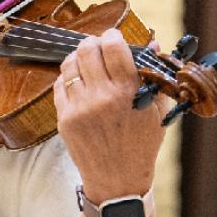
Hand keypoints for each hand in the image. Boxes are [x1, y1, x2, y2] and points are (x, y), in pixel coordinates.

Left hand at [54, 28, 167, 202]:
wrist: (118, 180)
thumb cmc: (141, 144)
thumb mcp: (157, 111)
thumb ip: (155, 75)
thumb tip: (154, 43)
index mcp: (129, 93)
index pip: (113, 47)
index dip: (112, 36)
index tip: (113, 37)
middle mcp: (102, 98)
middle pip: (87, 50)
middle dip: (92, 43)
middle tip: (97, 47)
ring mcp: (80, 108)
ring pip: (69, 65)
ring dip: (78, 58)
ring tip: (86, 63)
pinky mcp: (64, 119)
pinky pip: (59, 85)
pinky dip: (68, 78)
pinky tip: (78, 83)